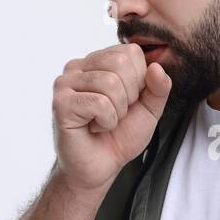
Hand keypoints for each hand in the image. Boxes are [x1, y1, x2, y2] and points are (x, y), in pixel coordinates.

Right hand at [52, 43, 172, 192]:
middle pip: (120, 63)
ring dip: (117, 111)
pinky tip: (94, 128)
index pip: (131, 52)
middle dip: (129, 96)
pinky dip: (106, 122)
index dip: (140, 80)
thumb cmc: (120, 136)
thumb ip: (158, 87)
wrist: (99, 167)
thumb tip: (156, 67)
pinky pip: (99, 103)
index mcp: (98, 62)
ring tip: (104, 122)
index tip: (127, 102)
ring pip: (110, 83)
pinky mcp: (61, 103)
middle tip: (115, 113)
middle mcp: (78, 67)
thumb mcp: (149, 109)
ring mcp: (65, 83)